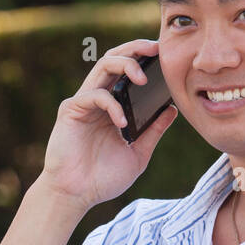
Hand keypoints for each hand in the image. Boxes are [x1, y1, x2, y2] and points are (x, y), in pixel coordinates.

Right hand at [38, 39, 178, 212]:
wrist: (76, 195)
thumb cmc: (103, 178)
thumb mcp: (138, 153)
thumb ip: (154, 130)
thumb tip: (173, 109)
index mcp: (114, 106)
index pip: (129, 71)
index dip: (145, 59)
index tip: (166, 56)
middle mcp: (98, 98)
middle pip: (115, 58)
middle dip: (136, 48)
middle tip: (156, 49)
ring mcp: (84, 102)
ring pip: (103, 65)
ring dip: (125, 65)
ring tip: (143, 79)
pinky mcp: (71, 110)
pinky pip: (94, 95)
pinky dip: (111, 105)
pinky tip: (122, 123)